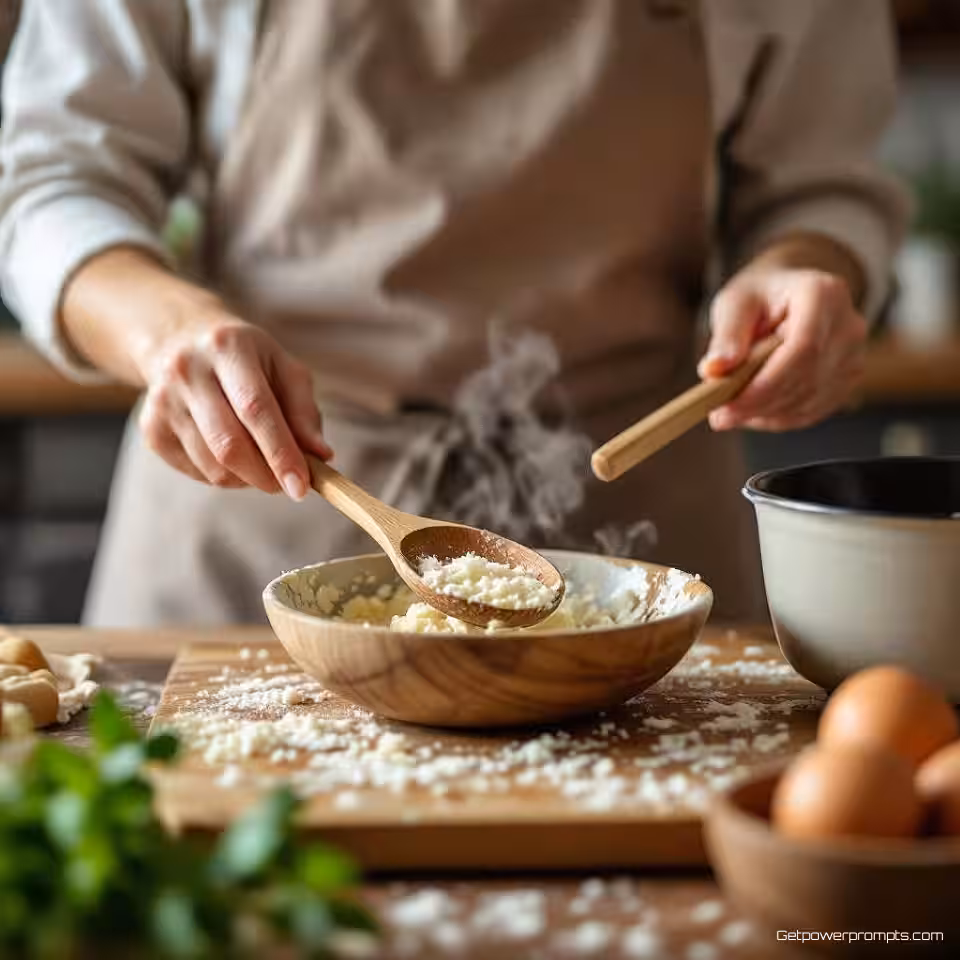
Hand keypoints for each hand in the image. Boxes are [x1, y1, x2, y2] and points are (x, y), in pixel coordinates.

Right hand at [61, 248, 331, 498]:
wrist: (180, 340)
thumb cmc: (248, 360)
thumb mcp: (284, 369)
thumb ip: (304, 412)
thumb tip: (321, 457)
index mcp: (229, 347)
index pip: (256, 409)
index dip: (281, 453)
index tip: (302, 488)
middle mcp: (188, 370)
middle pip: (229, 444)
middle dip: (266, 476)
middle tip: (288, 485)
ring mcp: (163, 401)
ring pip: (212, 466)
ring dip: (247, 479)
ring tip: (262, 462)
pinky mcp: (151, 429)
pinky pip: (196, 472)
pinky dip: (224, 476)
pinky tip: (232, 454)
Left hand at [698, 260, 867, 431]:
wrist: (789, 295)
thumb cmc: (760, 296)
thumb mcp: (735, 303)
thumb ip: (726, 335)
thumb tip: (713, 370)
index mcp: (824, 294)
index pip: (803, 348)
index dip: (766, 384)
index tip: (729, 405)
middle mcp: (849, 325)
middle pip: (807, 379)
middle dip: (760, 404)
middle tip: (720, 417)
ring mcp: (854, 354)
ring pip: (810, 401)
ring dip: (766, 414)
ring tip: (731, 412)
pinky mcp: (848, 379)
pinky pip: (813, 410)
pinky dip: (779, 418)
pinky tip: (753, 413)